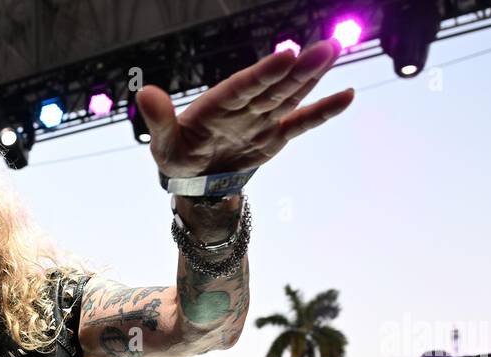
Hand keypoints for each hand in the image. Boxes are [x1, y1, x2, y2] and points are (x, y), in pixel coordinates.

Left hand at [137, 38, 354, 178]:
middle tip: (328, 45)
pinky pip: (301, 122)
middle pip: (275, 86)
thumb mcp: (163, 143)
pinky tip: (347, 95)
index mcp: (218, 104)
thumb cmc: (177, 155)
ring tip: (335, 50)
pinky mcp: (275, 136)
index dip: (265, 73)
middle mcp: (245, 107)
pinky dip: (323, 111)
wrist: (194, 177)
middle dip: (300, 68)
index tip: (286, 54)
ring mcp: (263, 119)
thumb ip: (159, 119)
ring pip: (291, 94)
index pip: (244, 86)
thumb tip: (144, 93)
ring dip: (313, 76)